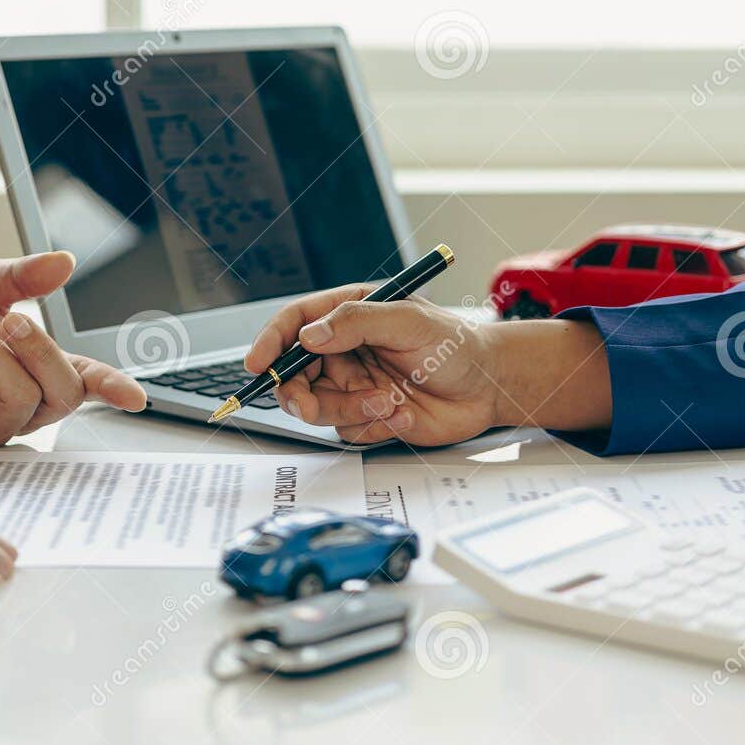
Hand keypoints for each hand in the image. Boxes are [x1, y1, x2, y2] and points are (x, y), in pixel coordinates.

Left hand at [0, 252, 145, 449]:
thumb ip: (23, 277)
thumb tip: (65, 262)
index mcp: (41, 368)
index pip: (88, 381)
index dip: (113, 387)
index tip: (136, 398)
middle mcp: (26, 404)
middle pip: (62, 390)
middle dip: (39, 347)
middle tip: (9, 321)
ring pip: (20, 394)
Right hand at [244, 284, 611, 446]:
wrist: (487, 389)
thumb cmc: (455, 344)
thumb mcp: (409, 322)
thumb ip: (358, 323)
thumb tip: (311, 334)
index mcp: (349, 314)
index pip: (295, 322)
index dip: (270, 341)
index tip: (257, 363)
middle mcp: (344, 349)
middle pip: (294, 372)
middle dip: (299, 392)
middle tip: (309, 404)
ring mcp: (352, 384)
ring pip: (317, 406)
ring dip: (349, 408)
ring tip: (388, 400)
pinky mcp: (364, 415)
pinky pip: (345, 429)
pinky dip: (371, 424)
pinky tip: (402, 412)